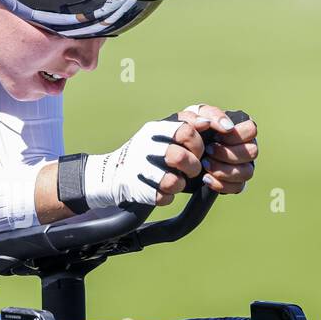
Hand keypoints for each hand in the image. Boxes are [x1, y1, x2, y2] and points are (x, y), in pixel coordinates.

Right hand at [83, 116, 203, 208]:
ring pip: (175, 180)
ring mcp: (140, 169)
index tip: (202, 147)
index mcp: (155, 130)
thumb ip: (186, 123)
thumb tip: (207, 122)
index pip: (185, 129)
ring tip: (178, 180)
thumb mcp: (162, 131)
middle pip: (181, 156)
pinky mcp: (138, 190)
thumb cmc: (148, 152)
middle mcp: (146, 147)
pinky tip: (164, 189)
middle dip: (194, 163)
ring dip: (182, 182)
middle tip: (192, 166)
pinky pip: (164, 197)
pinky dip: (168, 195)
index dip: (199, 141)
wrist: (113, 173)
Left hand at [174, 103, 257, 194]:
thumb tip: (228, 127)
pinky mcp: (234, 182)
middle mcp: (245, 148)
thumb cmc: (192, 128)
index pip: (251, 130)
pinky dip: (222, 184)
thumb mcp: (198, 115)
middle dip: (228, 153)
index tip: (219, 137)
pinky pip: (238, 187)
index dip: (237, 135)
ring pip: (247, 172)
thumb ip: (213, 114)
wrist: (178, 150)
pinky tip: (206, 179)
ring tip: (206, 165)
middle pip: (252, 152)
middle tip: (208, 151)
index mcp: (240, 130)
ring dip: (225, 170)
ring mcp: (242, 166)